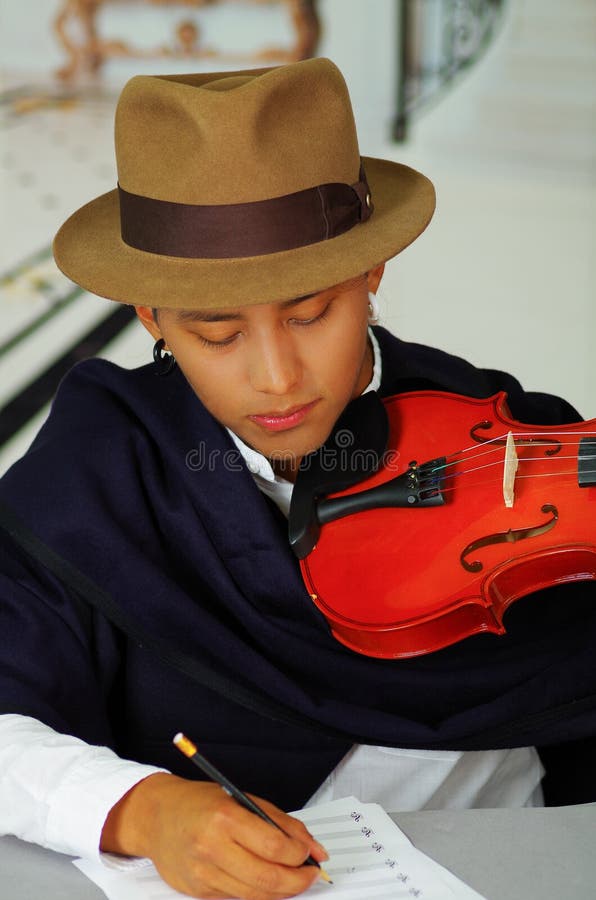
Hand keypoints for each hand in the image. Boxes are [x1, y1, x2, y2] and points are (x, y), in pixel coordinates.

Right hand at [101, 773, 328, 898]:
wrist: (157, 817)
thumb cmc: (201, 803)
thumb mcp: (242, 799)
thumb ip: (280, 822)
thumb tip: (313, 847)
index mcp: (226, 817)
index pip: (274, 845)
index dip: (299, 854)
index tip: (310, 853)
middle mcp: (213, 847)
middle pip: (267, 877)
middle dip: (297, 881)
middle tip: (310, 874)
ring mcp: (204, 873)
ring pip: (255, 895)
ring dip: (281, 891)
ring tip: (293, 880)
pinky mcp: (199, 891)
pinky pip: (237, 898)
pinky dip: (257, 893)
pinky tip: (266, 881)